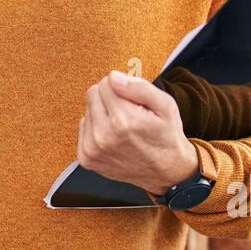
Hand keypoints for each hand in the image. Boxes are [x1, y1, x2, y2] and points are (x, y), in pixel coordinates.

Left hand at [77, 70, 199, 196]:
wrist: (166, 172)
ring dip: (103, 114)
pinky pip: (83, 127)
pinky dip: (96, 128)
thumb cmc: (166, 136)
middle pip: (93, 93)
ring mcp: (92, 149)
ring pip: (87, 109)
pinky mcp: (86, 158)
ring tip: (122, 127)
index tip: (134, 101)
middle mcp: (103, 136)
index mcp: (123, 120)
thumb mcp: (165, 105)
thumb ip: (139, 87)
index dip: (122, 88)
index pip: (106, 82)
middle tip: (129, 113)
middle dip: (110, 98)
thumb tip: (113, 77)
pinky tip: (113, 137)